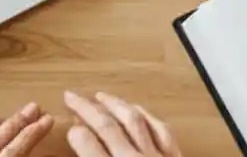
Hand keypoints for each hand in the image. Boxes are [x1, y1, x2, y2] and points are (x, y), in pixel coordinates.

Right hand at [63, 91, 182, 156]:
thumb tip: (82, 145)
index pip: (87, 144)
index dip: (75, 132)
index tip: (70, 126)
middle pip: (107, 126)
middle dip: (86, 108)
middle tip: (72, 96)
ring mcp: (157, 156)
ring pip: (134, 120)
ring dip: (115, 104)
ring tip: (101, 96)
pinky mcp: (176, 156)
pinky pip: (161, 129)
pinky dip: (147, 116)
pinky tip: (137, 108)